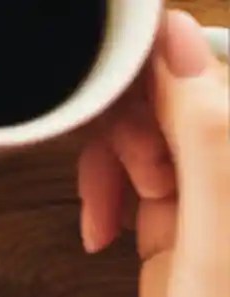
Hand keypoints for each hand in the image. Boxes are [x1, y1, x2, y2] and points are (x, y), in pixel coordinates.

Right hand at [79, 11, 229, 296]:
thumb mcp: (215, 239)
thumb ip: (206, 133)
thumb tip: (175, 40)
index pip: (205, 65)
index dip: (149, 67)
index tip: (101, 88)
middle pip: (168, 91)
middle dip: (125, 122)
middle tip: (130, 179)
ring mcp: (209, 190)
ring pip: (144, 129)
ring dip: (109, 160)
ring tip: (108, 213)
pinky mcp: (179, 220)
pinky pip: (132, 174)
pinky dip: (105, 192)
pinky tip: (99, 230)